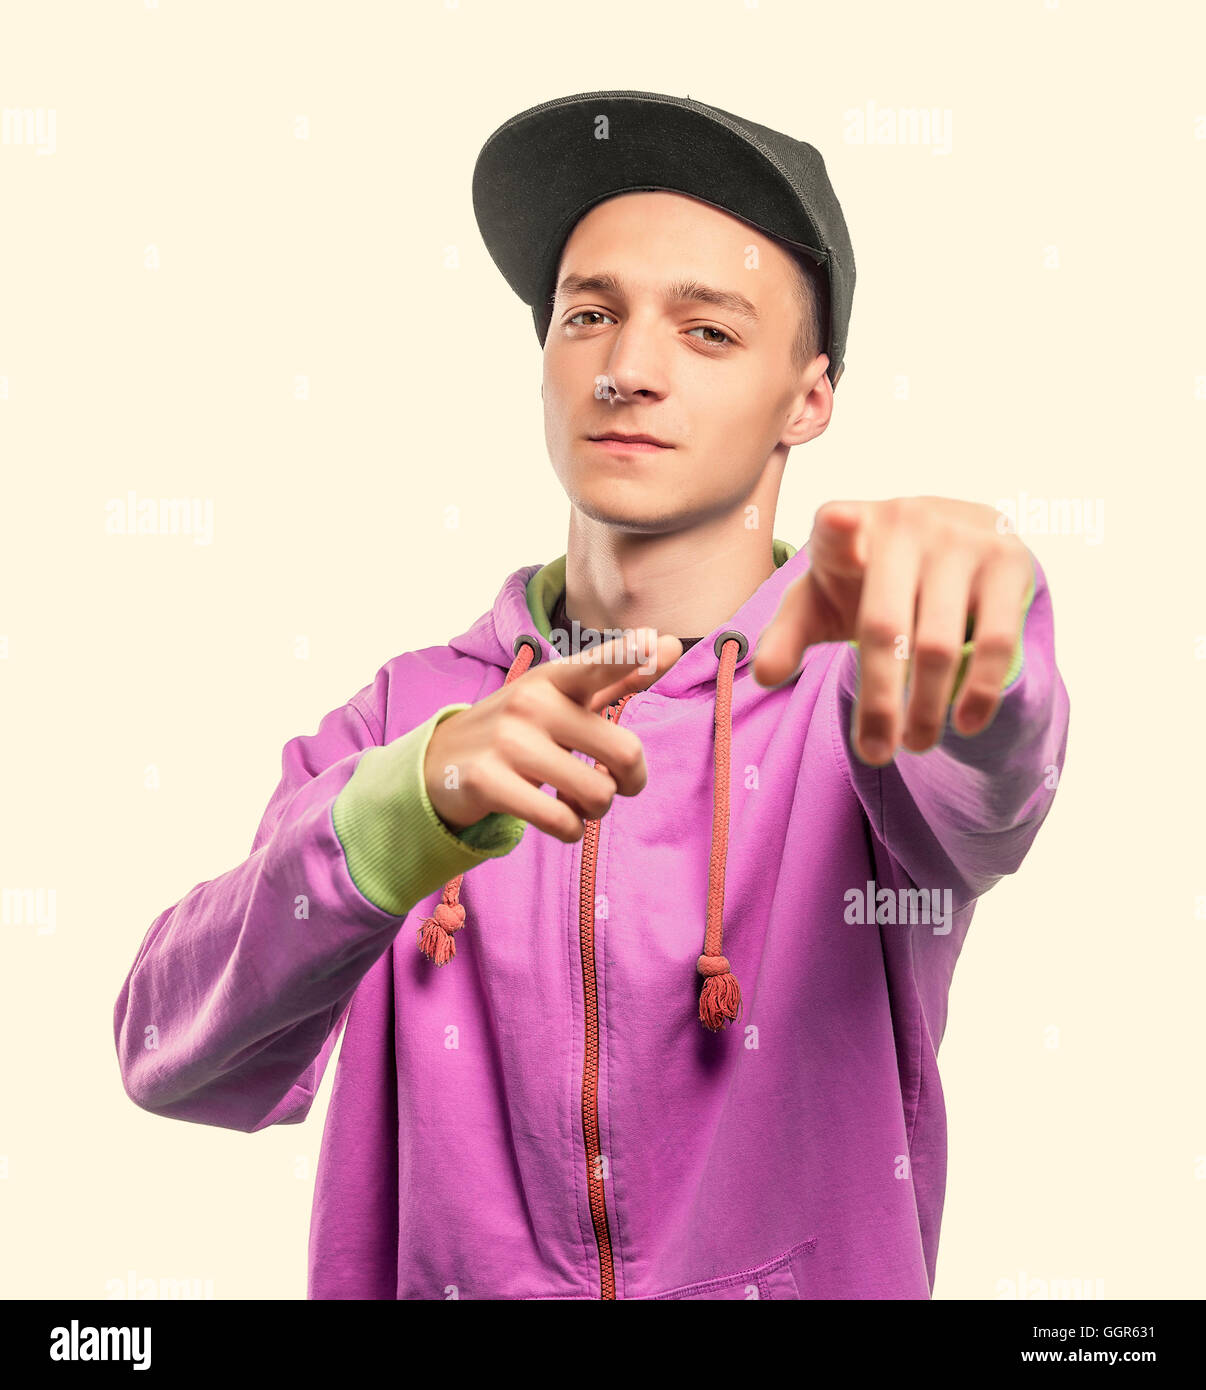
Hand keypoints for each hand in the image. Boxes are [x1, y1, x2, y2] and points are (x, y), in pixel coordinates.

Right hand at [425, 629, 683, 841]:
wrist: (441, 761)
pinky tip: (557, 818)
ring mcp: (508, 741)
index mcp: (555, 678)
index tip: (654, 642)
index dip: (629, 655)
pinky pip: (561, 821)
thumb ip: (618, 674)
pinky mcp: (489, 781)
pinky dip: (570, 830)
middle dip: (631, 782)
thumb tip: (673, 644)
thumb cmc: (521, 728)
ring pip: (597, 794)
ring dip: (596, 810)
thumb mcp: (564, 697)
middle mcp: (532, 703)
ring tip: (575, 800)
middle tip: (614, 784)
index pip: (598, 664)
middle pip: (625, 752)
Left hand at [752, 497, 1032, 764]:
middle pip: (884, 626)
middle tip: (873, 754)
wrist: (951, 533)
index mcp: (845, 529)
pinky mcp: (1007, 560)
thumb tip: (765, 677)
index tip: (838, 524)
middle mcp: (904, 523)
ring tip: (914, 746)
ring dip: (925, 708)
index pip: (837, 526)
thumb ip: (788, 634)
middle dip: (878, 700)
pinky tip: (964, 725)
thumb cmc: (868, 577)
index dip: (839, 528)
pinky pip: (994, 640)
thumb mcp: (821, 600)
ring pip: (938, 643)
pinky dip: (978, 690)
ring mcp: (960, 539)